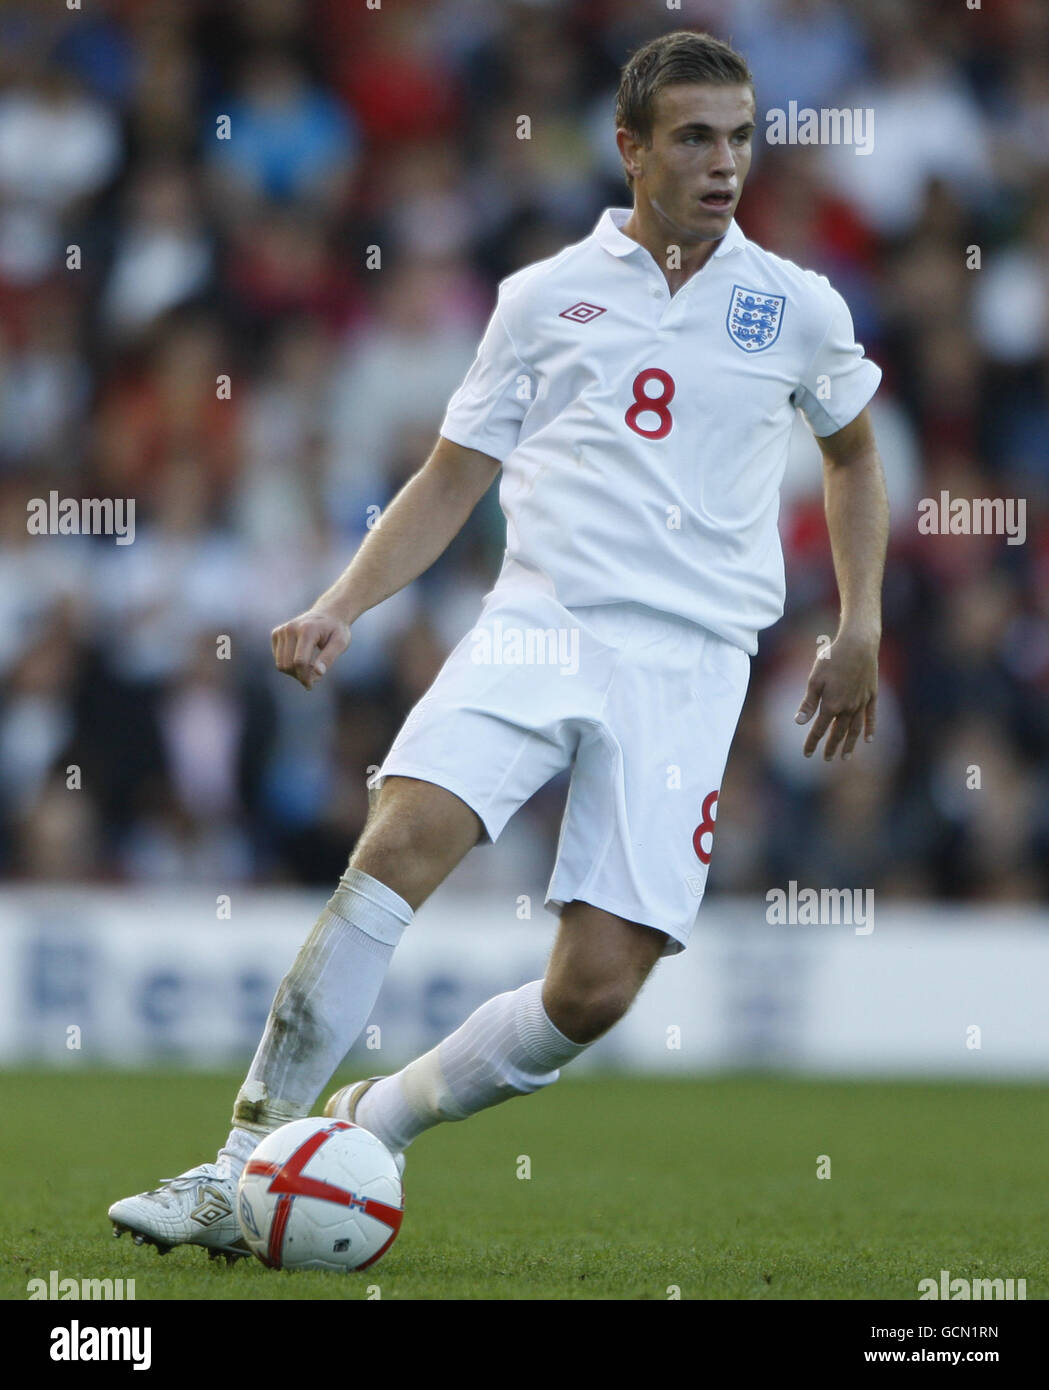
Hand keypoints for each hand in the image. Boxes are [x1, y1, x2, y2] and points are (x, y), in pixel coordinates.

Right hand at [271, 609, 350, 689]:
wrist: (328, 613)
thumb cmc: (336, 630)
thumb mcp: (341, 643)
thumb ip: (329, 658)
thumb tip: (318, 673)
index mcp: (307, 630)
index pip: (300, 661)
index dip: (305, 677)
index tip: (312, 684)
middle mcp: (291, 628)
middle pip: (287, 665)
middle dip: (299, 675)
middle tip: (313, 676)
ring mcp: (282, 630)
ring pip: (280, 664)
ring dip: (294, 672)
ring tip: (309, 668)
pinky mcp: (276, 633)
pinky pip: (278, 659)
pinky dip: (288, 664)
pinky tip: (301, 659)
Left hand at [794, 629, 878, 759]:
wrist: (859, 644)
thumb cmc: (833, 659)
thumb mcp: (814, 680)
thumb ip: (808, 703)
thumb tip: (799, 723)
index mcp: (831, 705)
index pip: (819, 730)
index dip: (812, 743)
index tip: (807, 755)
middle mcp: (848, 708)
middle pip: (838, 733)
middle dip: (831, 747)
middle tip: (827, 759)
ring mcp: (862, 702)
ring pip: (855, 729)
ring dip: (850, 744)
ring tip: (846, 756)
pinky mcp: (872, 695)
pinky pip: (871, 716)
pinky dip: (870, 729)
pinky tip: (868, 739)